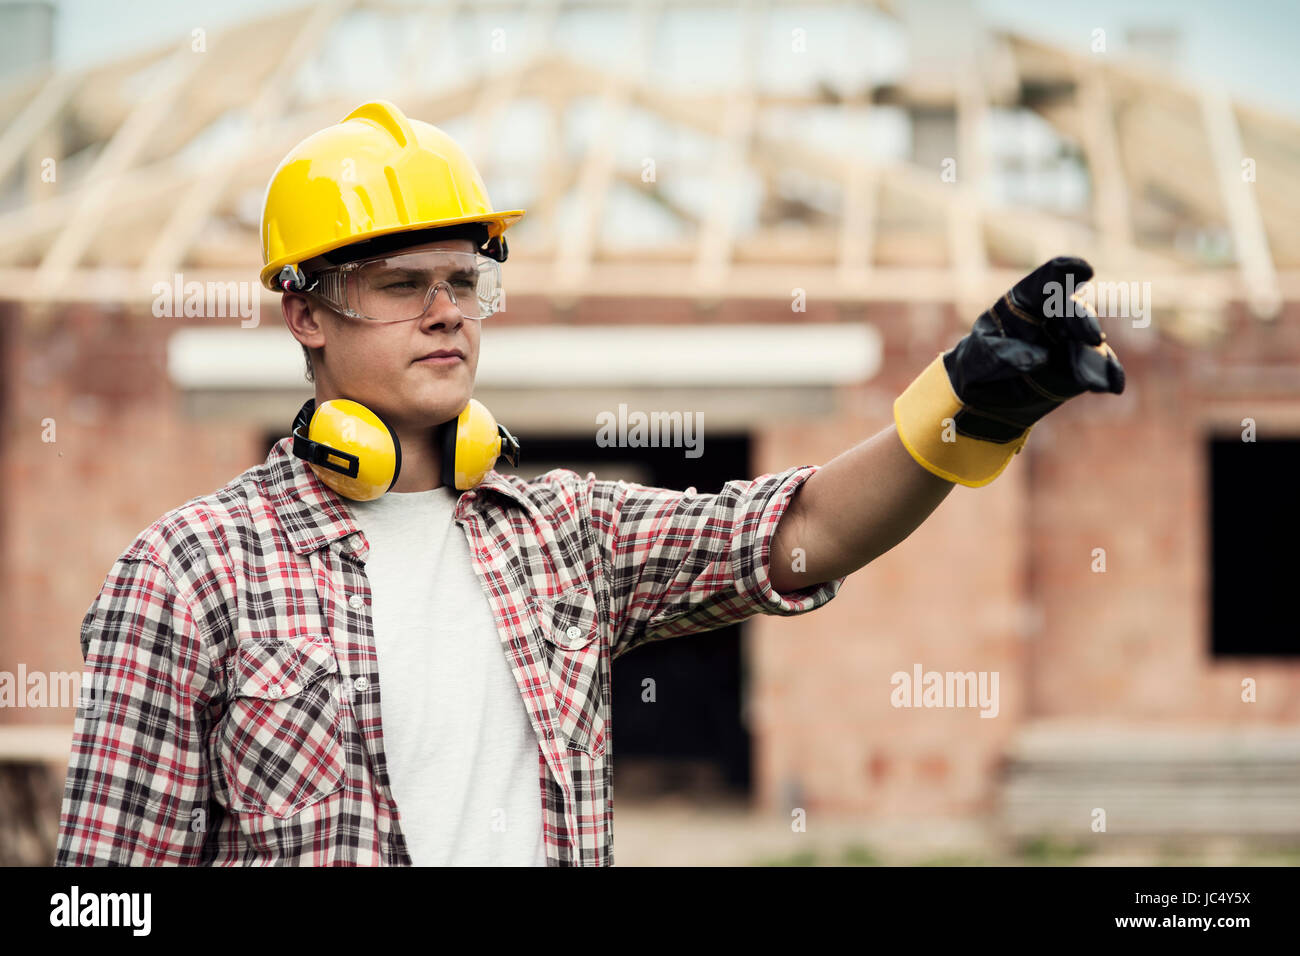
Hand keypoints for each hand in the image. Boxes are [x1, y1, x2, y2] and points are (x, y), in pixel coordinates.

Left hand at [943, 256, 1125, 441]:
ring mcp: (1070, 340)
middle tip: (1091, 337)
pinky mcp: (1081, 366)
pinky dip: (1107, 375)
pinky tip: (1113, 385)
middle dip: (1082, 321)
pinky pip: (1098, 368)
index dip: (1065, 272)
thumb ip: (998, 354)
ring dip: (1094, 360)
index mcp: (1025, 301)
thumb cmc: (976, 365)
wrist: (986, 398)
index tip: (1084, 269)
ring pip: (1088, 343)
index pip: (1046, 280)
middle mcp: (1053, 315)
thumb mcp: (974, 358)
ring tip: (1092, 382)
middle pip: (1072, 310)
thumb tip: (1039, 357)